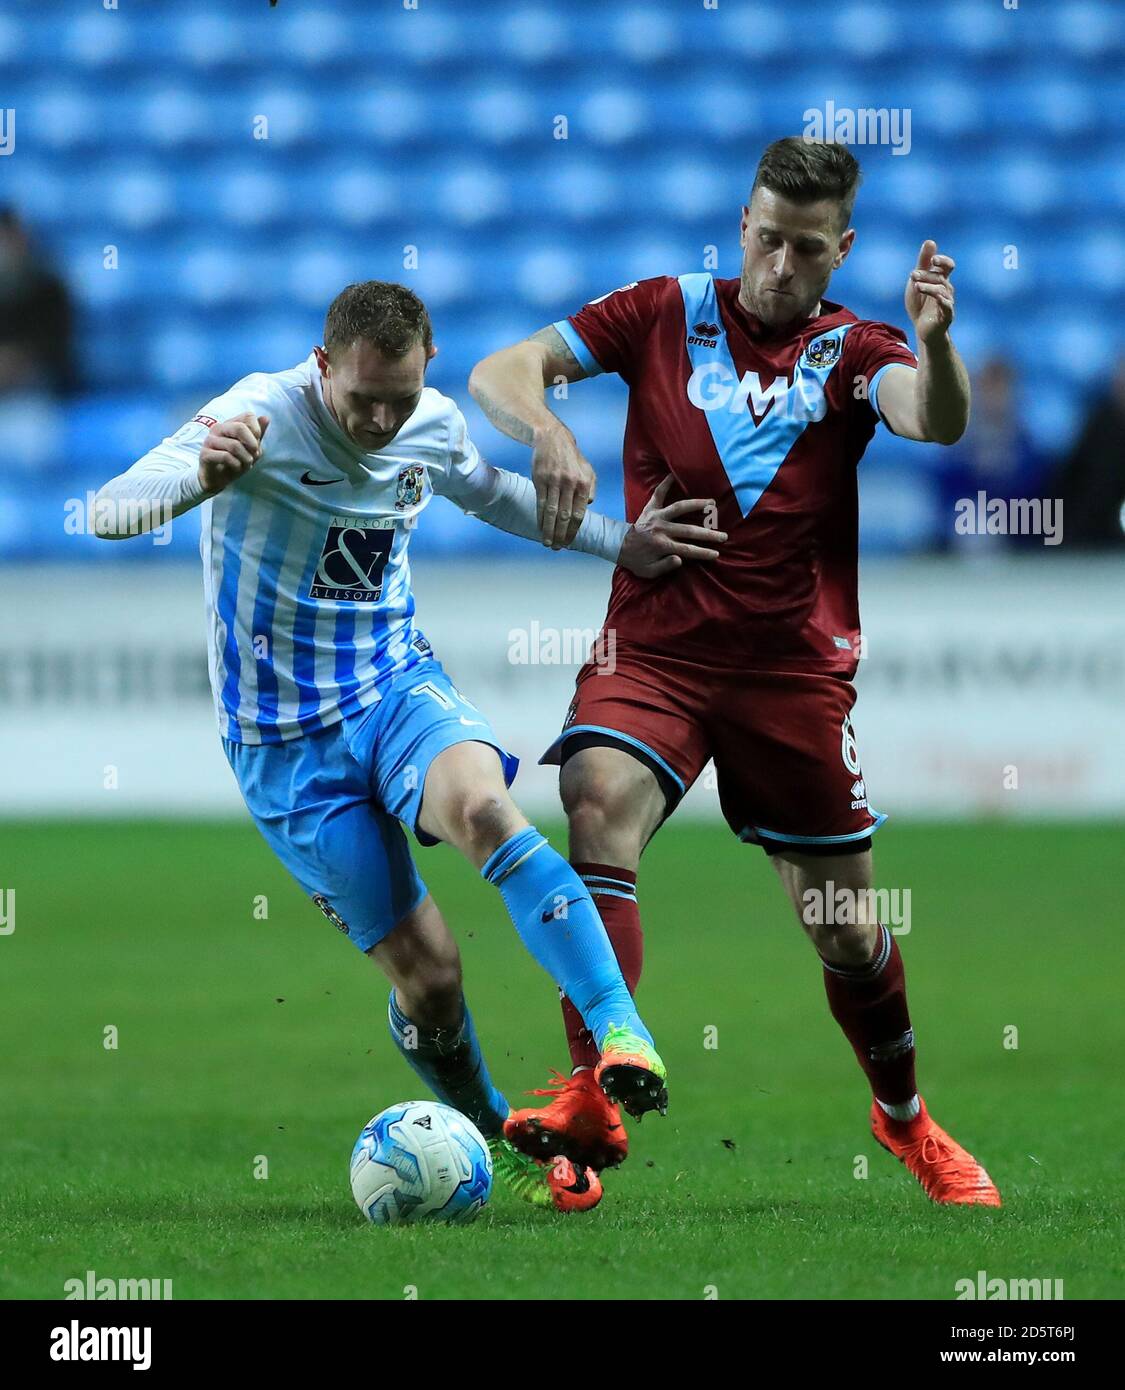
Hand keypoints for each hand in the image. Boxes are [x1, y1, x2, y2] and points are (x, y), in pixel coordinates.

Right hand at [198, 412, 269, 494]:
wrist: (216, 480)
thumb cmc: (234, 462)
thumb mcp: (250, 449)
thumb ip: (257, 434)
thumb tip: (266, 418)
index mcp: (230, 424)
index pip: (248, 416)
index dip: (257, 430)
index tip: (257, 444)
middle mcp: (218, 428)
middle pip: (240, 427)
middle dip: (252, 443)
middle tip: (255, 455)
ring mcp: (210, 440)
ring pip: (234, 445)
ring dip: (246, 458)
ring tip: (247, 464)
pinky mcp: (205, 454)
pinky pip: (225, 457)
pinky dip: (236, 465)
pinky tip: (237, 468)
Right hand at [531, 423, 596, 549]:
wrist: (553, 438)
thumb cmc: (572, 458)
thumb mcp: (588, 470)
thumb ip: (590, 488)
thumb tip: (588, 505)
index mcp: (583, 483)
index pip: (579, 513)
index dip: (573, 530)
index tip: (568, 542)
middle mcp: (569, 483)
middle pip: (564, 515)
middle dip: (561, 534)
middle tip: (557, 548)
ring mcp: (554, 481)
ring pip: (551, 511)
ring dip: (549, 530)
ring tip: (548, 543)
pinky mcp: (540, 479)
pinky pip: (540, 502)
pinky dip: (540, 517)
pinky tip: (540, 527)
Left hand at [618, 476, 726, 578]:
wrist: (617, 546)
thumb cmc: (636, 560)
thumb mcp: (648, 571)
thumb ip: (664, 566)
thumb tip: (680, 559)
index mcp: (662, 545)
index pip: (688, 550)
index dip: (703, 552)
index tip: (717, 553)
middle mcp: (661, 529)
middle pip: (689, 530)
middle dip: (708, 534)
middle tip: (724, 535)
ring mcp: (656, 517)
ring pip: (679, 508)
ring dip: (696, 504)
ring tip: (712, 502)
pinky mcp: (649, 508)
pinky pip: (658, 494)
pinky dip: (665, 483)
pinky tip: (673, 473)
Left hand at [905, 240, 955, 344]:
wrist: (922, 329)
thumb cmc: (920, 304)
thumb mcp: (917, 281)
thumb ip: (923, 263)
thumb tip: (930, 241)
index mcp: (941, 280)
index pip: (948, 265)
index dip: (943, 260)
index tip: (933, 259)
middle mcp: (947, 290)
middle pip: (941, 277)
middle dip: (926, 274)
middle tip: (912, 274)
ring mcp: (947, 302)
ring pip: (942, 290)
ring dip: (928, 286)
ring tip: (916, 286)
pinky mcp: (946, 316)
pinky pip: (947, 306)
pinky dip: (941, 300)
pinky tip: (933, 296)